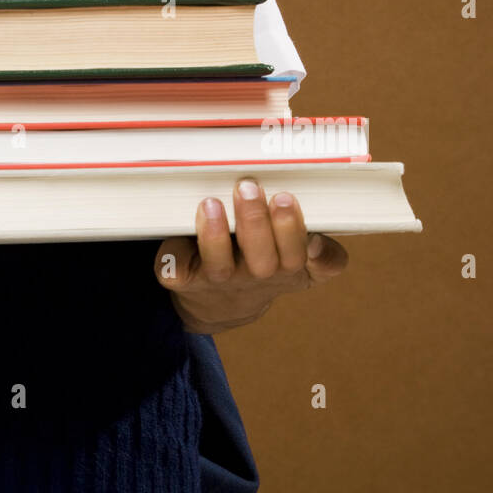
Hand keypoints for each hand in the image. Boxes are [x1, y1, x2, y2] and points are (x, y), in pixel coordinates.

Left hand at [154, 177, 347, 333]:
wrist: (220, 304)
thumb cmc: (263, 261)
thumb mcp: (299, 257)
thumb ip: (317, 239)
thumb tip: (318, 230)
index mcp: (291, 267)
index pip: (316, 265)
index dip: (319, 253)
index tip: (308, 228)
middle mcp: (258, 276)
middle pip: (265, 260)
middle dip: (257, 223)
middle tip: (250, 187)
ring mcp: (220, 280)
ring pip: (220, 266)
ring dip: (216, 235)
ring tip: (212, 203)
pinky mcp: (185, 279)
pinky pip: (176, 271)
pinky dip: (173, 258)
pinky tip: (175, 239)